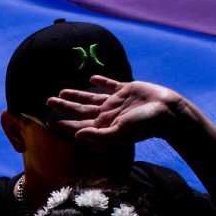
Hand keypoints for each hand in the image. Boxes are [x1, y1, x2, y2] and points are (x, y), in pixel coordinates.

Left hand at [47, 76, 184, 144]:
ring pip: (91, 97)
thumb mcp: (120, 132)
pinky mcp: (126, 89)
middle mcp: (108, 113)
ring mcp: (116, 101)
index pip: (79, 125)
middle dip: (64, 106)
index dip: (63, 124)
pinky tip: (91, 79)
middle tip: (48, 101)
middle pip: (80, 109)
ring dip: (76, 94)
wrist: (167, 112)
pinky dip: (100, 82)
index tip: (47, 122)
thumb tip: (77, 136)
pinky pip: (110, 85)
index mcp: (104, 125)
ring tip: (62, 91)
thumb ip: (98, 135)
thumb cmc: (145, 125)